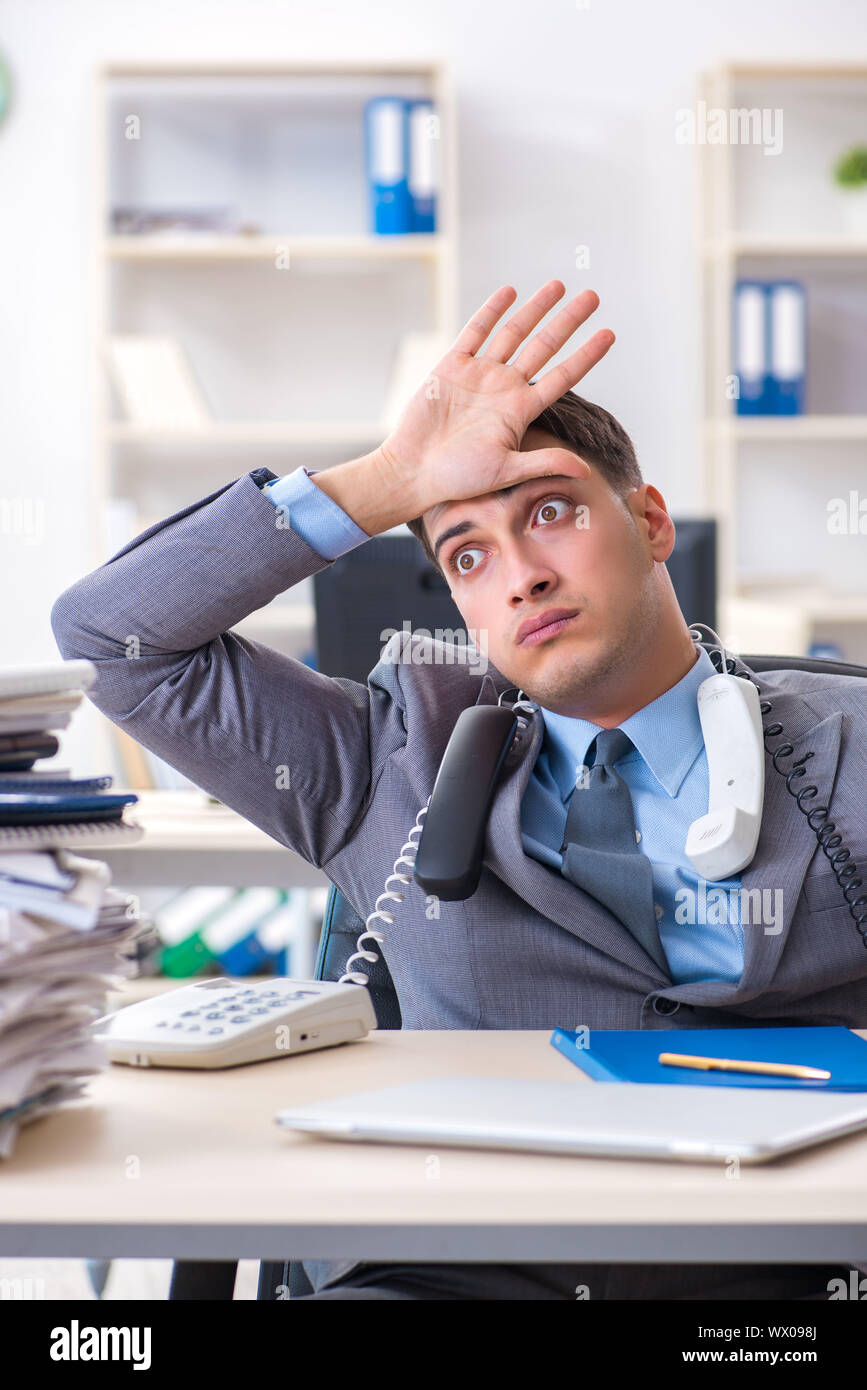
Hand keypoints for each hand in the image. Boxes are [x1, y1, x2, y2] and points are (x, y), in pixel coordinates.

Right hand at [378, 280, 613, 514]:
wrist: (412, 472)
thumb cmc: (457, 478)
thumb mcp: (505, 470)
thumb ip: (544, 463)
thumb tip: (585, 471)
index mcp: (519, 410)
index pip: (562, 377)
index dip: (586, 355)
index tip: (609, 334)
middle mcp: (503, 388)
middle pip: (544, 346)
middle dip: (568, 321)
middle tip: (593, 297)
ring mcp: (478, 374)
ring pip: (513, 333)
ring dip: (535, 308)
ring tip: (559, 285)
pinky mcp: (451, 366)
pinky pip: (475, 332)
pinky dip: (492, 311)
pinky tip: (510, 292)